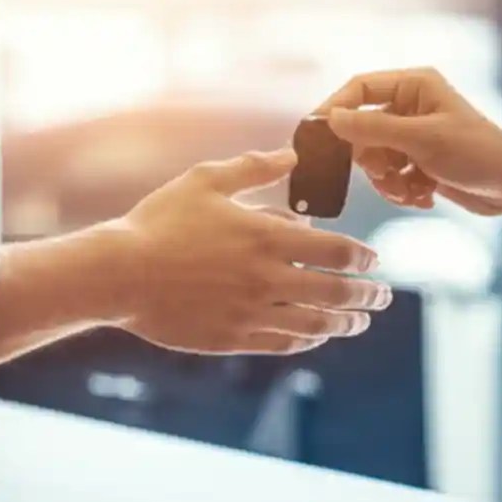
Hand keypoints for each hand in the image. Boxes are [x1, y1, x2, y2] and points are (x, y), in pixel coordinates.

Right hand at [0, 149, 391, 372]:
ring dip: (346, 324)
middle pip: (337, 293)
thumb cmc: (160, 221)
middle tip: (382, 297)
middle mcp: (267, 279)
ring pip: (317, 325)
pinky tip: (317, 336)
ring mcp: (251, 314)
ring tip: (359, 321)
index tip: (375, 260)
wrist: (118, 273)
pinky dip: (309, 341)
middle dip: (368, 296)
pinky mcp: (233, 339)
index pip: (337, 251)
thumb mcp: (207, 180)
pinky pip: (284, 345)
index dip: (364, 258)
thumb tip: (292, 155)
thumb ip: (255, 168)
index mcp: (267, 237)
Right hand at [317, 67, 501, 228]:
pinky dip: (401, 190)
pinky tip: (423, 197)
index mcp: (414, 85)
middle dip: (371, 159)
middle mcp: (412, 105)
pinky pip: (391, 175)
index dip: (335, 109)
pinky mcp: (420, 162)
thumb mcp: (422, 140)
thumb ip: (373, 129)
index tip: (317, 136)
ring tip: (410, 190)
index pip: (359, 88)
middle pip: (362, 129)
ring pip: (375, 158)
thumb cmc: (478, 154)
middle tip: (386, 173)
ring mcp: (415, 135)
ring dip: (387, 180)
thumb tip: (330, 120)